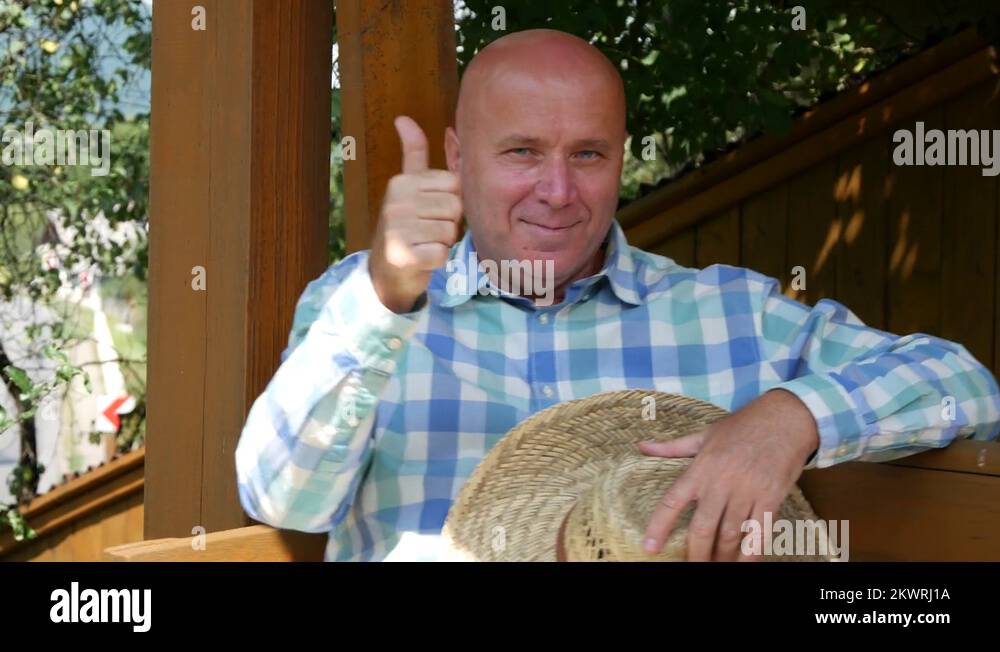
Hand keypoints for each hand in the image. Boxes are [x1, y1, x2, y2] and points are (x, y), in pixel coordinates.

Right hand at [368, 116, 462, 312]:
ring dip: (443, 243)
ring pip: (450, 232)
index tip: (429, 211)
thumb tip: (403, 118)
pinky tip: (420, 259)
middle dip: (448, 224)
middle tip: (426, 231)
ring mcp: (398, 229)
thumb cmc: (406, 225)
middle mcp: (396, 202)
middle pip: (455, 208)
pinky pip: (442, 254)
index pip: (454, 185)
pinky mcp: (404, 256)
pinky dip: (436, 261)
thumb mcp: (407, 186)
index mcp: (401, 182)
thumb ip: (413, 153)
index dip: (449, 202)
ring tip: (422, 244)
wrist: (385, 271)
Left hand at [638, 389, 819, 560]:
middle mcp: (721, 482)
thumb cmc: (741, 426)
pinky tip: (743, 564)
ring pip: (730, 534)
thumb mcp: (703, 434)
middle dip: (696, 553)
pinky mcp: (770, 498)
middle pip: (703, 527)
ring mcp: (747, 491)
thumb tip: (641, 446)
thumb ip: (672, 447)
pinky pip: (759, 532)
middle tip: (691, 567)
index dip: (659, 526)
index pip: (673, 501)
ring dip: (722, 556)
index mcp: (701, 468)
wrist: (784, 419)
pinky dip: (751, 553)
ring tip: (715, 567)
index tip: (650, 547)